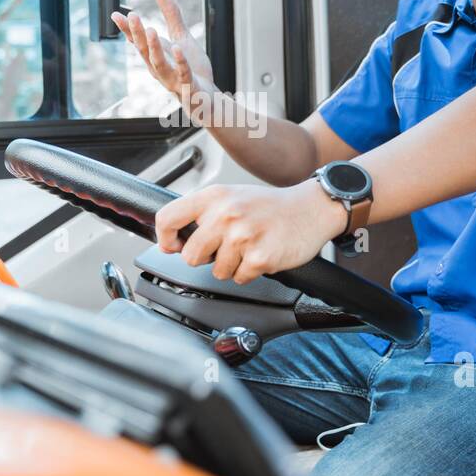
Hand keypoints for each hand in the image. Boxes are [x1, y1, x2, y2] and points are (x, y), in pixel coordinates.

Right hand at [111, 0, 215, 116]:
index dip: (126, 29)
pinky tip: (178, 49)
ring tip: (150, 30)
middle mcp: (159, 68)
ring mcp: (172, 79)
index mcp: (155, 56)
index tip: (115, 14)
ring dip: (154, 48)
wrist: (207, 99)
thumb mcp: (181, 37)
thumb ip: (171, 15)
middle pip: (145, 50)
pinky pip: (183, 74)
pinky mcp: (188, 86)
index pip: (137, 41)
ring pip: (159, 64)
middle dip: (137, 34)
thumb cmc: (191, 69)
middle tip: (132, 16)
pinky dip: (180, 62)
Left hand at [154, 180, 349, 283]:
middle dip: (205, 258)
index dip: (165, 238)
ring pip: (216, 271)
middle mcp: (225, 214)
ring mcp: (243, 236)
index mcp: (214, 196)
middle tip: (224, 248)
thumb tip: (173, 241)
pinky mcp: (259, 257)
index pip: (168, 218)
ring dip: (231, 265)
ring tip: (248, 247)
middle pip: (190, 256)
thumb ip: (202, 213)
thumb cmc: (269, 206)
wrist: (310, 208)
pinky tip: (261, 253)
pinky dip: (250, 272)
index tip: (173, 245)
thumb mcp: (231, 196)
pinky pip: (240, 278)